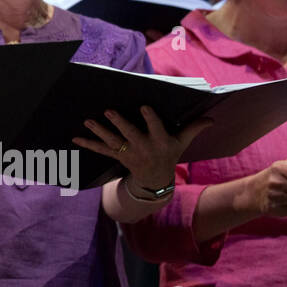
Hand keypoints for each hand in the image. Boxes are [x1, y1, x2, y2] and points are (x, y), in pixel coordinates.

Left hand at [76, 106, 211, 192]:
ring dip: (99, 132)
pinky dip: (88, 144)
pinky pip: (101, 150)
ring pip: (113, 141)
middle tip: (109, 111)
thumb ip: (193, 128)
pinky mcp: (117, 156)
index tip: (144, 106)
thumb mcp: (182, 143)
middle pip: (130, 134)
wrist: (155, 180)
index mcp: (160, 142)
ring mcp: (128, 153)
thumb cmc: (169, 154)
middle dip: (120, 124)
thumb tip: (212, 118)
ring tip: (87, 121)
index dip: (150, 118)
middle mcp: (143, 148)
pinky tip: (75, 138)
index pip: (156, 128)